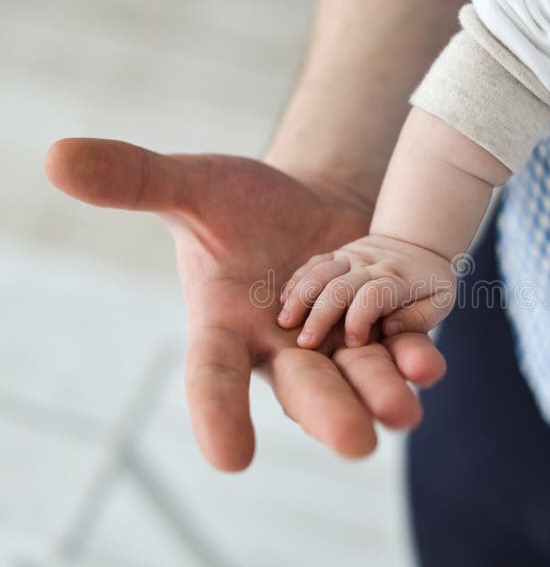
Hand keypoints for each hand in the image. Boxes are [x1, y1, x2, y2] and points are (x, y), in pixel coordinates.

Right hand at [44, 139, 445, 470]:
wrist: (309, 209)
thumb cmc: (243, 207)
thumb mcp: (193, 189)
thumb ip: (136, 181)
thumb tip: (55, 156)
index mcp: (226, 327)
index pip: (213, 378)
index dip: (218, 416)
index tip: (231, 459)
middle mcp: (283, 349)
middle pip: (304, 388)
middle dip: (329, 412)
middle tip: (355, 442)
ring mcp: (338, 343)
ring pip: (359, 377)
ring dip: (383, 392)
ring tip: (404, 410)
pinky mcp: (384, 324)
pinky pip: (399, 345)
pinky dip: (413, 353)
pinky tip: (428, 361)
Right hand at [279, 235, 455, 349]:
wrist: (417, 241)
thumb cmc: (429, 283)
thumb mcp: (440, 301)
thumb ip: (419, 318)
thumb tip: (390, 329)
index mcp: (398, 280)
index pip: (374, 295)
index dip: (361, 318)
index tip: (352, 343)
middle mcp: (371, 266)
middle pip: (340, 287)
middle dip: (321, 316)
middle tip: (305, 344)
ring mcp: (351, 257)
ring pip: (321, 272)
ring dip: (301, 296)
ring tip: (284, 322)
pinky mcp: (337, 254)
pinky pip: (314, 263)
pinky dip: (298, 280)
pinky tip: (284, 300)